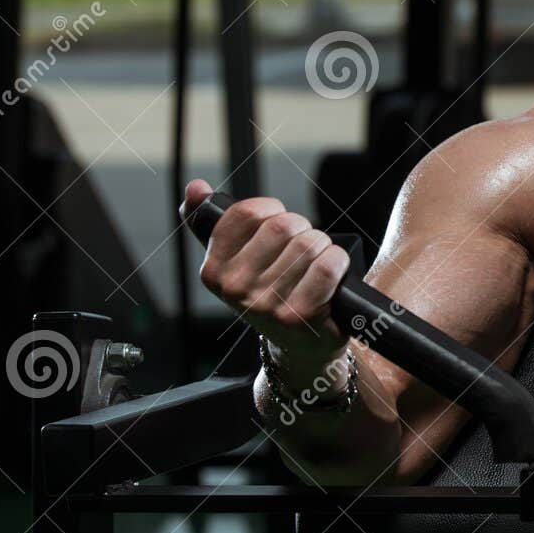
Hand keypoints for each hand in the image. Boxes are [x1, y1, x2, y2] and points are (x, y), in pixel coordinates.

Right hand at [180, 178, 351, 360]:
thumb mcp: (237, 262)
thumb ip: (215, 223)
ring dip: (322, 247)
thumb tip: (195, 188)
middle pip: (283, 226)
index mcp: (213, 271)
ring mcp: (266, 304)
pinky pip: (327, 265)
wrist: (299, 345)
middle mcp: (235, 289)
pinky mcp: (300, 316)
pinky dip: (338, 261)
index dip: (273, 210)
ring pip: (309, 244)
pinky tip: (333, 274)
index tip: (278, 223)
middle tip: (303, 249)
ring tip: (316, 265)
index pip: (247, 213)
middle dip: (302, 229)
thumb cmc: (271, 294)